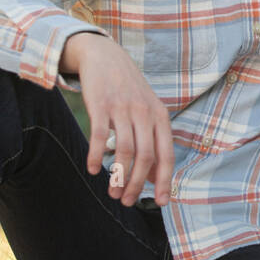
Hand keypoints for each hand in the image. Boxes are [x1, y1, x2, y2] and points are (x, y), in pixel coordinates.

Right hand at [61, 32, 173, 206]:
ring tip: (112, 192)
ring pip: (124, 150)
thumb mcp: (148, 112)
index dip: (165, 181)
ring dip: (118, 176)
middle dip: (138, 184)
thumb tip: (156, 178)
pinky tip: (93, 170)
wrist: (105, 56)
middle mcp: (145, 113)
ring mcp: (123, 108)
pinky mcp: (101, 105)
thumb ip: (153, 141)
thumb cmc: (128, 91)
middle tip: (127, 202)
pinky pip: (99, 136)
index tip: (161, 202)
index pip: (166, 155)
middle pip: (146, 156)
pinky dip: (97, 156)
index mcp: (160, 117)